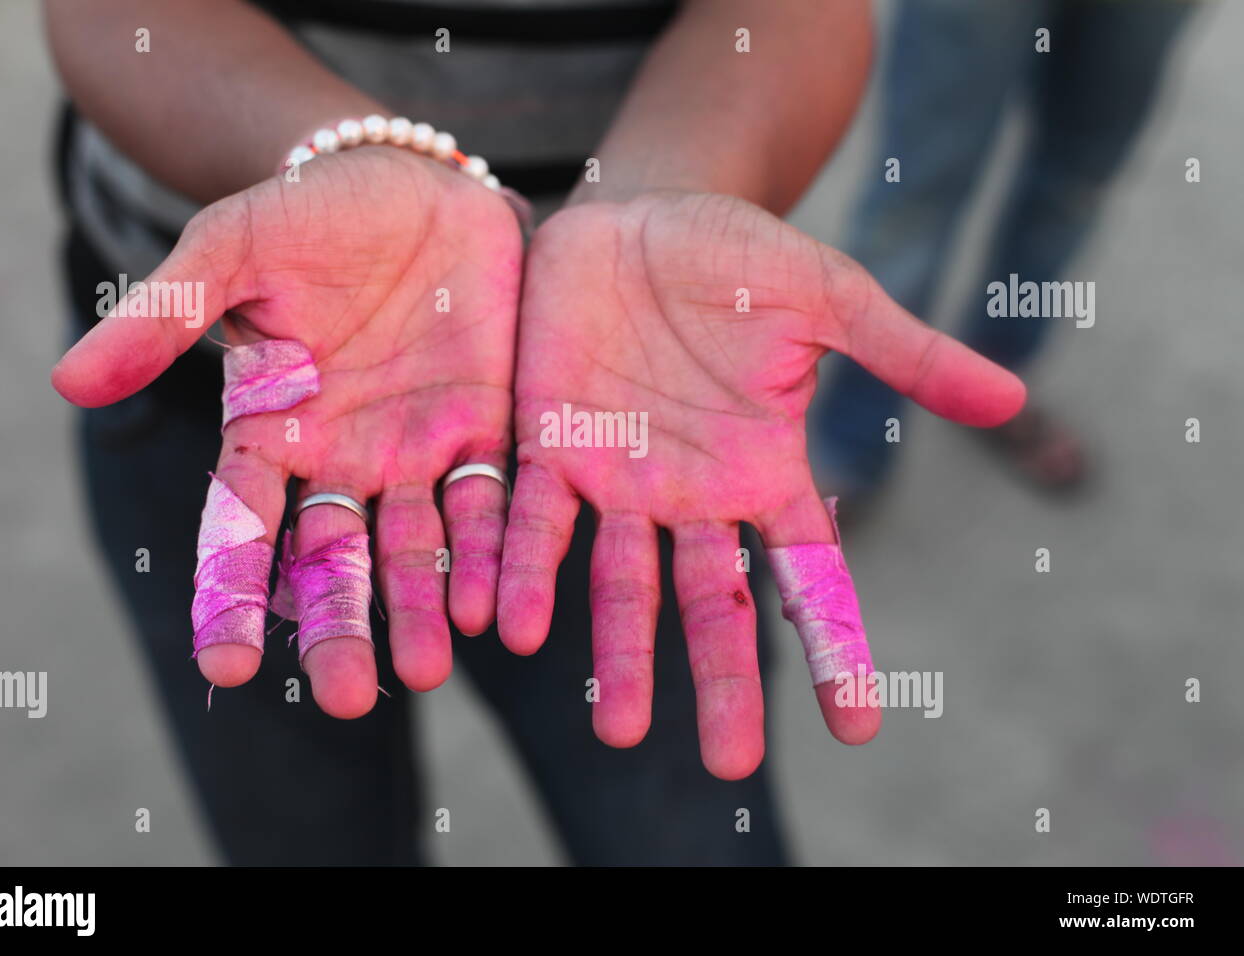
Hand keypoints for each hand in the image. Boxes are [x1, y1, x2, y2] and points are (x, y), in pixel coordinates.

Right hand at [53, 146, 522, 715]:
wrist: (417, 184)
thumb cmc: (312, 213)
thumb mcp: (233, 250)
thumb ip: (164, 316)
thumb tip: (65, 382)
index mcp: (273, 428)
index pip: (243, 527)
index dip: (232, 593)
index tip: (228, 668)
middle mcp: (344, 458)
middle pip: (338, 560)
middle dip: (342, 627)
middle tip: (352, 699)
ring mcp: (418, 450)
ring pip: (419, 548)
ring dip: (425, 609)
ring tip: (428, 670)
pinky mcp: (488, 430)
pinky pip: (495, 502)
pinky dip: (497, 554)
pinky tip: (501, 607)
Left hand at [498, 191, 1023, 777]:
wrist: (636, 212)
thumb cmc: (737, 254)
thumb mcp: (829, 296)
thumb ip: (906, 353)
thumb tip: (1014, 400)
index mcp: (764, 470)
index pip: (809, 574)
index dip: (835, 645)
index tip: (859, 727)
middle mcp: (692, 494)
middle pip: (712, 606)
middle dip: (720, 682)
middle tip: (731, 765)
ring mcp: (618, 478)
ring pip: (618, 585)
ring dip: (616, 656)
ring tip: (618, 730)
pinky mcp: (546, 446)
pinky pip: (530, 520)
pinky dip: (520, 573)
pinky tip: (508, 627)